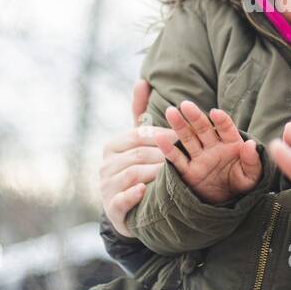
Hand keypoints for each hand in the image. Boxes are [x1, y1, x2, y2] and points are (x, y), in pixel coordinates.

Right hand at [99, 80, 170, 236]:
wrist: (128, 208)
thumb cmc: (136, 167)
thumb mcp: (137, 141)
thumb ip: (139, 112)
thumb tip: (142, 81)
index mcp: (113, 145)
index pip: (137, 135)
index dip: (160, 136)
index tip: (182, 138)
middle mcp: (106, 165)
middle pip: (137, 155)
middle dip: (162, 155)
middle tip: (185, 157)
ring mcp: (106, 187)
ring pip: (132, 175)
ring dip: (154, 173)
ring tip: (174, 175)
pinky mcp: (111, 208)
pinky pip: (121, 200)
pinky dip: (132, 195)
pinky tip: (145, 191)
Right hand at [154, 100, 262, 204]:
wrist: (228, 203)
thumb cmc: (243, 185)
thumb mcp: (252, 176)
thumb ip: (252, 161)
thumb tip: (250, 144)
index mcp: (231, 145)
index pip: (226, 129)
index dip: (221, 120)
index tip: (215, 113)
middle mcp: (213, 147)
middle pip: (203, 129)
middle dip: (195, 117)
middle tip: (186, 105)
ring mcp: (199, 158)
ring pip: (188, 139)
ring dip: (179, 126)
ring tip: (170, 111)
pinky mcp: (188, 171)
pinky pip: (177, 159)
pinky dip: (168, 149)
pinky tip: (159, 137)